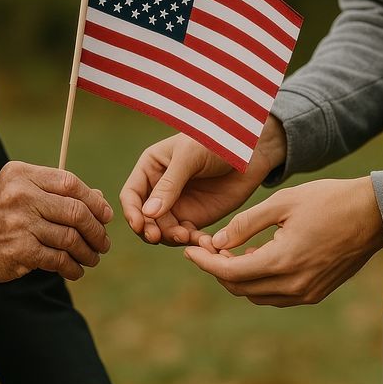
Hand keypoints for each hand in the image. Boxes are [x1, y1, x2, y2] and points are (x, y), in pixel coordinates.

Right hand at [0, 162, 112, 294]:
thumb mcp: (16, 192)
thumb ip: (54, 192)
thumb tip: (99, 198)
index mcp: (21, 174)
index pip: (69, 182)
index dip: (94, 200)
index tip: (105, 214)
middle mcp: (20, 195)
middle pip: (75, 210)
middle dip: (96, 229)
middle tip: (104, 242)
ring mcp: (19, 224)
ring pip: (70, 237)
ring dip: (87, 251)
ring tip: (92, 257)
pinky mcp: (19, 251)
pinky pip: (58, 259)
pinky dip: (72, 267)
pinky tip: (75, 270)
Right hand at [119, 116, 285, 244]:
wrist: (251, 151)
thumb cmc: (216, 142)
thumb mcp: (189, 157)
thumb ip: (169, 184)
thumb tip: (147, 213)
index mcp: (151, 168)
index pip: (131, 195)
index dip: (132, 212)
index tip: (140, 225)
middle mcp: (160, 189)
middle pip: (145, 218)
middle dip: (150, 229)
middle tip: (159, 237)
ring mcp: (177, 205)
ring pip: (163, 230)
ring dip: (172, 237)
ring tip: (188, 236)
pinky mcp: (195, 217)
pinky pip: (186, 235)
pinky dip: (192, 241)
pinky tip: (204, 241)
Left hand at [184, 176, 382, 305]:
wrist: (376, 214)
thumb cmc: (329, 200)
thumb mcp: (282, 203)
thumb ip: (246, 224)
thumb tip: (216, 242)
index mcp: (283, 262)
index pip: (230, 273)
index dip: (205, 262)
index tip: (188, 249)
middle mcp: (294, 286)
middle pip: (240, 288)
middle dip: (218, 269)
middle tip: (206, 247)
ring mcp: (307, 293)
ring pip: (257, 295)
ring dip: (238, 277)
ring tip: (229, 250)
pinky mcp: (316, 292)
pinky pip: (276, 295)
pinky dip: (259, 281)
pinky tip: (255, 257)